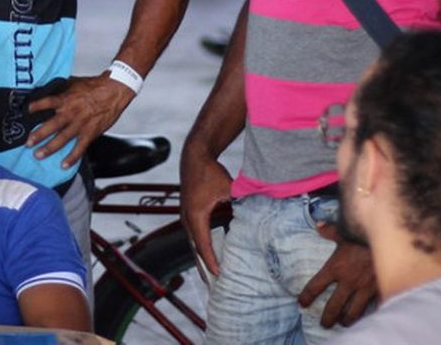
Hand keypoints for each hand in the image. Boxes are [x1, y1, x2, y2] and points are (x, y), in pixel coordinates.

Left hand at [26, 73, 134, 166]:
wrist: (115, 91)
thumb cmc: (94, 86)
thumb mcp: (73, 82)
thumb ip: (59, 88)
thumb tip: (45, 89)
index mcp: (66, 99)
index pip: (47, 102)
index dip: (36, 106)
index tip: (25, 111)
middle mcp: (71, 112)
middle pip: (52, 125)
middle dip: (38, 135)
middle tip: (28, 143)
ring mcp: (81, 124)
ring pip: (63, 139)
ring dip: (49, 148)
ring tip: (38, 155)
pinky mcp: (91, 133)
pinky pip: (80, 147)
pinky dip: (72, 157)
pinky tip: (64, 165)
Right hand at [179, 150, 233, 277]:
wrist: (194, 157)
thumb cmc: (210, 172)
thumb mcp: (227, 189)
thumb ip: (239, 204)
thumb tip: (255, 218)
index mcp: (196, 215)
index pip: (203, 243)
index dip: (211, 260)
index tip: (219, 274)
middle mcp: (187, 219)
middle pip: (195, 248)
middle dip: (203, 266)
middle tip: (211, 284)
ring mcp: (186, 216)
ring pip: (193, 242)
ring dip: (200, 257)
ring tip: (208, 273)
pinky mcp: (188, 213)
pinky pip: (194, 234)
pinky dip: (200, 246)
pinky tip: (208, 253)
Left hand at [299, 223, 376, 327]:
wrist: (389, 239)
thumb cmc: (364, 235)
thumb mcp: (344, 231)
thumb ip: (330, 231)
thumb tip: (319, 225)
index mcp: (335, 268)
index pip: (315, 286)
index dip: (306, 296)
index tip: (302, 303)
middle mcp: (348, 281)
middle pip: (333, 305)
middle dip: (327, 317)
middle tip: (324, 324)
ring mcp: (364, 288)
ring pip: (353, 311)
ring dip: (347, 319)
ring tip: (343, 323)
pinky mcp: (380, 289)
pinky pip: (375, 307)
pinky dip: (371, 315)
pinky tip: (370, 320)